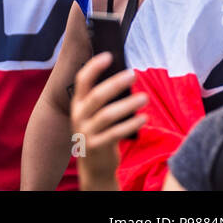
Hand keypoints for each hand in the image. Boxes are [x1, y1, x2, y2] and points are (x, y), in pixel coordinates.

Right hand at [70, 51, 147, 190]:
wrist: (94, 167)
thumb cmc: (99, 133)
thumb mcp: (94, 115)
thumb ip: (102, 99)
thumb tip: (122, 77)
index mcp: (77, 104)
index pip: (82, 80)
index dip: (94, 67)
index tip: (108, 56)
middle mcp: (79, 116)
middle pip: (96, 96)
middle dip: (115, 83)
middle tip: (133, 74)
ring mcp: (86, 132)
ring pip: (107, 115)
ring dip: (127, 104)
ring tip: (144, 98)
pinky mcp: (97, 146)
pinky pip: (115, 133)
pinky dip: (131, 124)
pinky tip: (143, 118)